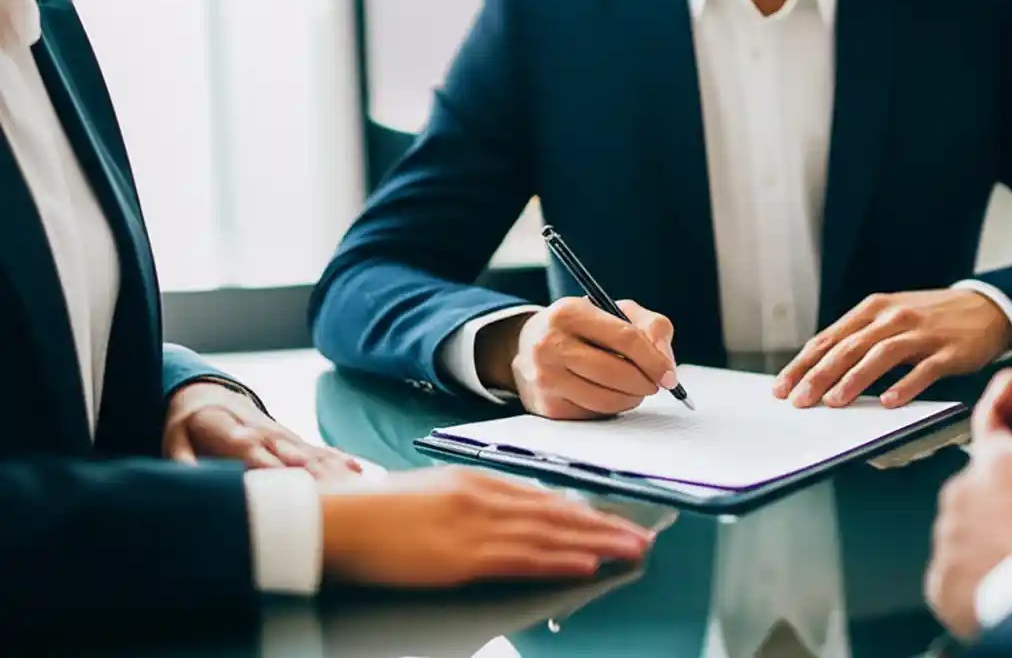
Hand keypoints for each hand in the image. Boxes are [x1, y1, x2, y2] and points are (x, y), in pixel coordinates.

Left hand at [164, 382, 361, 479]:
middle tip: (340, 499)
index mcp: (235, 433)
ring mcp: (284, 436)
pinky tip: (361, 474)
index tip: (291, 492)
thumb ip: (183, 463)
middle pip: (296, 457)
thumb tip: (192, 486)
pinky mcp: (294, 441)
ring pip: (315, 455)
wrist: (207, 394)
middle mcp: (266, 433)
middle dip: (319, 477)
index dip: (274, 472)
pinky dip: (341, 463)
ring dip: (337, 473)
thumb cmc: (189, 425)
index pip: (258, 454)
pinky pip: (321, 452)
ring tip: (359, 492)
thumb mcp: (174, 441)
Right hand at [320, 466, 653, 585]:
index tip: (610, 518)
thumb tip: (506, 517)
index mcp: (474, 482)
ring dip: (597, 543)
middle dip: (602, 526)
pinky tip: (586, 562)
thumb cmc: (374, 513)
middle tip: (640, 536)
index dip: (580, 510)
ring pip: (551, 536)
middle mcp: (483, 498)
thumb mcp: (431, 495)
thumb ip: (470, 503)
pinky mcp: (465, 556)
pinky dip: (560, 560)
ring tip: (631, 550)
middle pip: (556, 513)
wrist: (337, 521)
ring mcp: (476, 525)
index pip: (541, 497)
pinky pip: (524, 559)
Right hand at [477, 297, 678, 419]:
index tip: (670, 375)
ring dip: (631, 398)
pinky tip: (608, 394)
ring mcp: (546, 378)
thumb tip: (666, 363)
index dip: (654, 360)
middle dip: (645, 383)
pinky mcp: (547, 406)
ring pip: (607, 399)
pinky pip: (594, 414)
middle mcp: (550, 344)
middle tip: (655, 385)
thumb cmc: (582, 327)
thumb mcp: (614, 311)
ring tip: (634, 389)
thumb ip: (651, 326)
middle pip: (617, 373)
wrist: (527, 346)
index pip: (625, 338)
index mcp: (569, 312)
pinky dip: (610, 407)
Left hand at [774, 290, 1011, 408]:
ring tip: (834, 402)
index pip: (828, 339)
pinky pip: (924, 369)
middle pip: (849, 347)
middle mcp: (893, 318)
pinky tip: (890, 401)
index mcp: (872, 310)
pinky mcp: (948, 351)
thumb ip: (858, 338)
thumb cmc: (928, 318)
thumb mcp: (889, 318)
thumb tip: (817, 367)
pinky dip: (905, 385)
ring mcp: (921, 333)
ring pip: (881, 356)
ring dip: (855, 379)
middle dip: (819, 375)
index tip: (782, 387)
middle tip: (800, 400)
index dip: (803, 364)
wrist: (985, 308)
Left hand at [926, 433, 1011, 638]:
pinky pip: (958, 580)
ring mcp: (947, 540)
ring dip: (992, 548)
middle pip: (983, 493)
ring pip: (968, 538)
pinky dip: (980, 587)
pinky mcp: (941, 584)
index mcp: (999, 460)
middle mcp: (961, 493)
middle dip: (1009, 509)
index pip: (996, 436)